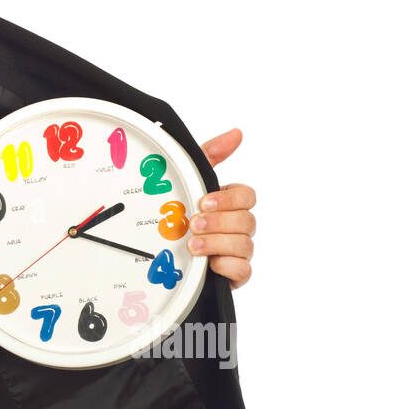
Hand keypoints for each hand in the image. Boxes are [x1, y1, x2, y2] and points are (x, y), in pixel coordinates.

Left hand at [190, 128, 256, 290]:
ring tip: (193, 245)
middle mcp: (237, 228)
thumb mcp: (189, 179)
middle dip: (219, 222)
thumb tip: (236, 133)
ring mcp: (236, 252)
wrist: (160, 257)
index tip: (204, 201)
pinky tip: (209, 264)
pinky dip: (227, 266)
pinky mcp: (233, 275)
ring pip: (246, 245)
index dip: (229, 198)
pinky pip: (244, 271)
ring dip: (218, 243)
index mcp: (229, 204)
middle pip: (248, 221)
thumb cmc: (179, 214)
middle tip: (194, 224)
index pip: (247, 196)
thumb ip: (211, 155)